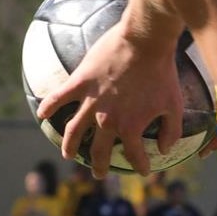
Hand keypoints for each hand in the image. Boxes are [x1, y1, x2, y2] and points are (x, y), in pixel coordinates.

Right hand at [35, 26, 184, 177]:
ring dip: (70, 146)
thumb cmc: (163, 73)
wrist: (145, 42)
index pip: (133, 155)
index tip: (143, 170)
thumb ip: (171, 131)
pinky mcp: (80, 82)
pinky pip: (58, 97)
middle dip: (99, 165)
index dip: (140, 165)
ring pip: (74, 131)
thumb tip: (164, 150)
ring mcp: (91, 101)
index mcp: (130, 127)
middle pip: (99, 150)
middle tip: (99, 174)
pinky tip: (42, 114)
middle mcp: (107, 120)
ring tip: (68, 155)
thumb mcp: (175, 106)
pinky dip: (48, 106)